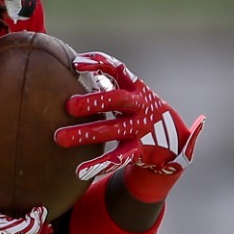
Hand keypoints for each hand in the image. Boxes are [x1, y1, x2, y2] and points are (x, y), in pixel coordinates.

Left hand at [52, 51, 203, 182]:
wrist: (173, 140)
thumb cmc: (137, 110)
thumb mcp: (128, 91)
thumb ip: (105, 80)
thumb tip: (74, 64)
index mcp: (135, 86)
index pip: (118, 68)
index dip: (99, 63)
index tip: (76, 64)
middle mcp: (140, 105)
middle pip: (118, 100)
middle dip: (94, 101)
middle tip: (69, 106)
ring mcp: (141, 128)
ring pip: (113, 130)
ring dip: (86, 134)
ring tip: (59, 138)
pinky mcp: (140, 150)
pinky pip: (119, 158)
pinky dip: (100, 164)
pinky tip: (80, 170)